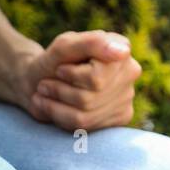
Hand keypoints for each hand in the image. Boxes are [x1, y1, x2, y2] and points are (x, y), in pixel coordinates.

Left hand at [17, 29, 141, 132]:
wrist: (39, 81)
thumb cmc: (53, 60)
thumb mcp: (64, 46)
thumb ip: (92, 43)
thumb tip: (123, 52)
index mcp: (120, 47)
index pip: (95, 78)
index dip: (71, 76)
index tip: (59, 69)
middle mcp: (130, 71)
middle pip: (90, 98)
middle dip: (61, 91)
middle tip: (45, 85)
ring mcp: (128, 97)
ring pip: (86, 114)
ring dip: (57, 104)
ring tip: (46, 94)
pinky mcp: (120, 117)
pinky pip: (86, 126)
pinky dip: (62, 117)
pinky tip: (54, 107)